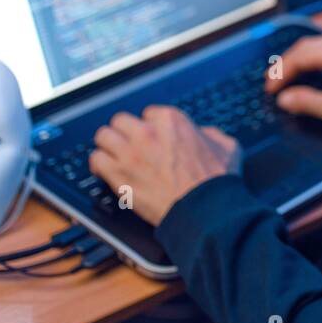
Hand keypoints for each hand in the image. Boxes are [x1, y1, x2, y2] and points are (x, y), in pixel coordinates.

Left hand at [90, 105, 240, 225]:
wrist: (204, 209)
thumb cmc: (216, 181)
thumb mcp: (226, 146)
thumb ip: (210, 134)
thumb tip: (204, 135)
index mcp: (172, 120)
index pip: (148, 113)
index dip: (151, 127)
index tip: (153, 139)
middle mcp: (147, 132)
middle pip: (121, 121)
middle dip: (125, 133)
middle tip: (130, 145)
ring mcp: (130, 152)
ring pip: (103, 136)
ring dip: (108, 145)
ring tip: (113, 155)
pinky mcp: (118, 174)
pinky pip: (96, 159)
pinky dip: (99, 164)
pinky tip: (106, 170)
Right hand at [266, 34, 321, 129]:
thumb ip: (308, 103)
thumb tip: (285, 99)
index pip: (297, 58)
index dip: (280, 73)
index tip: (271, 88)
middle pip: (305, 46)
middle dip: (286, 63)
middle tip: (274, 80)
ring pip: (318, 44)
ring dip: (300, 58)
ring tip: (289, 74)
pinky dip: (315, 56)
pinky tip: (315, 68)